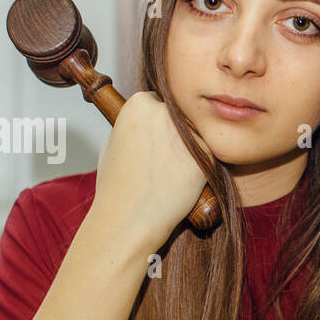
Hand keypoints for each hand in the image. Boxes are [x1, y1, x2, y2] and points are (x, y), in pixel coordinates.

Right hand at [92, 91, 209, 249]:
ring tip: (172, 171)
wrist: (129, 217)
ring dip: (191, 148)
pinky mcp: (206, 154)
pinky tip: (183, 180)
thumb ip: (131, 126)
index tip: (156, 141)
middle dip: (177, 133)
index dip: (158, 124)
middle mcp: (164, 111)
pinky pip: (208, 155)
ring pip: (196, 134)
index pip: (158, 102)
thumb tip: (144, 122)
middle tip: (167, 158)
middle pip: (180, 115)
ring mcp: (187, 132)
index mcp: (138, 103)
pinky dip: (200, 166)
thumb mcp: (112, 143)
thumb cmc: (117, 185)